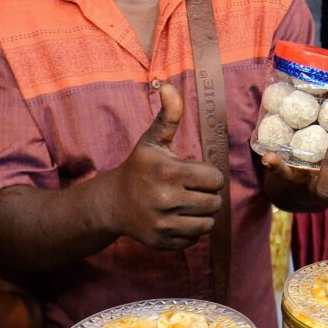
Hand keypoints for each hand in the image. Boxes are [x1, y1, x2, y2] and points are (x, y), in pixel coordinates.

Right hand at [102, 84, 224, 250]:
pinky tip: (177, 218)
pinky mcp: (163, 242)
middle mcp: (167, 200)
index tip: (194, 173)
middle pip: (214, 202)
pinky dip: (190, 230)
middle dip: (207, 195)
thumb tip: (169, 86)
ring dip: (202, 214)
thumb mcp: (152, 140)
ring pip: (208, 223)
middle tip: (192, 189)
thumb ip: (168, 116)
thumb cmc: (138, 168)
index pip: (214, 179)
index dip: (208, 175)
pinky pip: (194, 238)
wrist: (112, 203)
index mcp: (169, 172)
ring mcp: (164, 224)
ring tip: (187, 203)